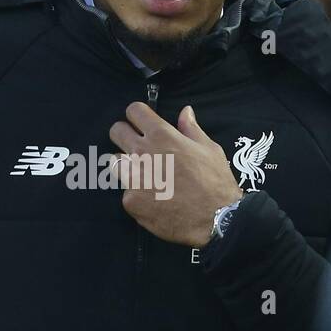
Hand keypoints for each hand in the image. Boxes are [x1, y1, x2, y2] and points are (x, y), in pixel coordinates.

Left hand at [108, 103, 242, 246]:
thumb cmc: (215, 182)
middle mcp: (143, 153)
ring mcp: (134, 177)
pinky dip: (137, 195)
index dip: (138, 115)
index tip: (142, 123)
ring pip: (115, 162)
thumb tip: (185, 112)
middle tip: (137, 147)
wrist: (215, 219)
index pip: (134, 111)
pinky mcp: (130, 200)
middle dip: (124, 135)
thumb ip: (191, 129)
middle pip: (117, 131)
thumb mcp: (209, 149)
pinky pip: (126, 192)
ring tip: (146, 177)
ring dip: (126, 165)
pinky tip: (154, 201)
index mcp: (162, 135)